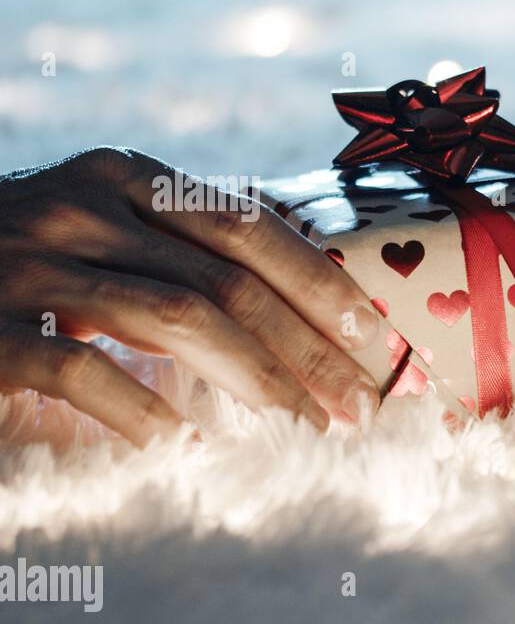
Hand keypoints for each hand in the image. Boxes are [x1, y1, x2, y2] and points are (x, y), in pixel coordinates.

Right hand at [0, 147, 383, 445]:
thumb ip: (185, 247)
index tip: (372, 337)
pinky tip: (189, 445)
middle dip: (308, 348)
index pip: (247, 225)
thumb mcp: (108, 231)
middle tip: (358, 405)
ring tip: (305, 429)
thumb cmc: (29, 264)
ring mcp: (29, 264)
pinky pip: (86, 372)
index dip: (319, 283)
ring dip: (260, 382)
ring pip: (180, 318)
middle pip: (229, 279)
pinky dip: (148, 412)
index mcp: (123, 178)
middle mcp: (80, 206)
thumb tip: (312, 289)